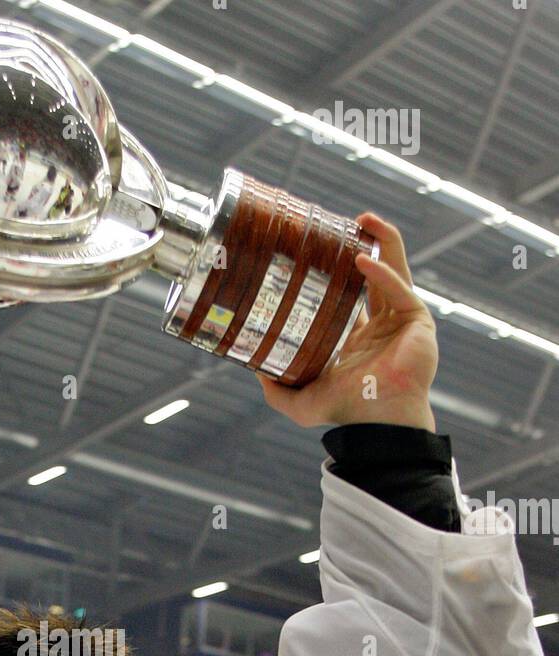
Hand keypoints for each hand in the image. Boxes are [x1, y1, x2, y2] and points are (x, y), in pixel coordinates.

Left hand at [256, 213, 436, 429]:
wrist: (374, 421)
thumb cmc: (345, 413)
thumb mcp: (301, 401)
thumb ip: (275, 389)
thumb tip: (252, 370)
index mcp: (359, 339)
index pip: (352, 296)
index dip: (341, 271)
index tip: (324, 250)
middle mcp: (382, 326)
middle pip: (376, 274)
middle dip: (367, 244)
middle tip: (348, 224)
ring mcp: (402, 321)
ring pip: (395, 269)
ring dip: (384, 241)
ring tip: (364, 221)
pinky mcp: (417, 321)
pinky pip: (399, 288)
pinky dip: (383, 272)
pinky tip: (363, 259)